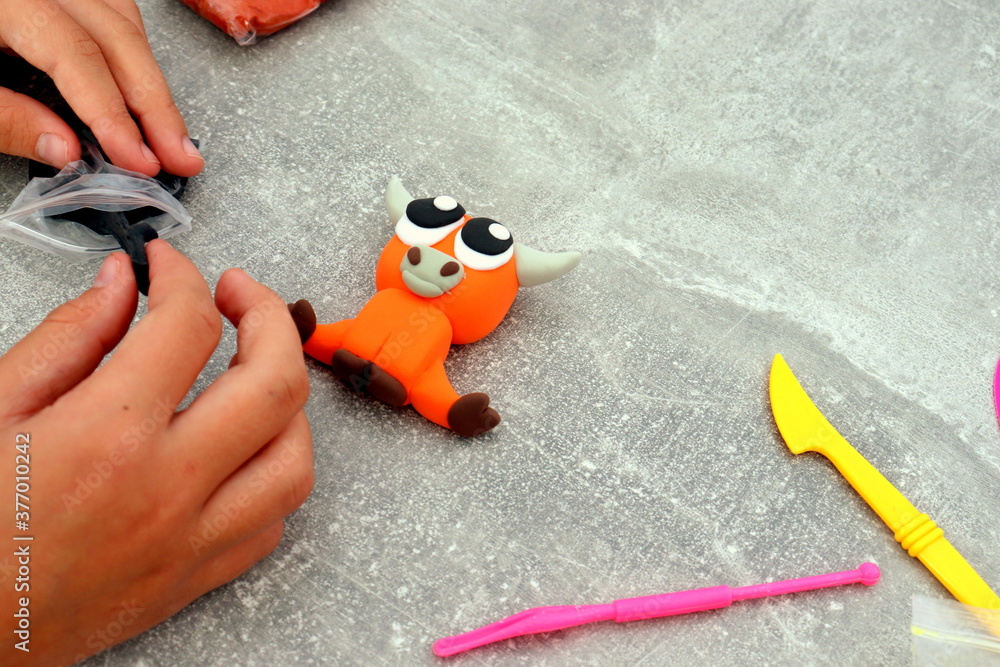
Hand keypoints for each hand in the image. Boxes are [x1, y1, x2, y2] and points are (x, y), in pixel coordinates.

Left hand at [0, 0, 203, 175]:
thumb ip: (6, 119)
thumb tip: (65, 150)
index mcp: (10, 1)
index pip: (79, 56)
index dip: (113, 114)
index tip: (138, 160)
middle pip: (118, 37)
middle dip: (155, 106)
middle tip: (179, 157)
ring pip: (125, 25)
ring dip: (151, 83)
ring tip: (168, 135)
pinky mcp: (60, 1)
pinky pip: (112, 19)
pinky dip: (132, 60)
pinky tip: (140, 95)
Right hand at [0, 241, 312, 663]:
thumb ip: (67, 339)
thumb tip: (121, 284)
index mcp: (108, 437)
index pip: (189, 325)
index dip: (182, 276)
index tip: (166, 266)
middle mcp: (167, 489)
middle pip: (276, 382)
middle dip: (270, 317)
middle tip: (240, 294)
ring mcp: (189, 541)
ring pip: (295, 459)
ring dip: (288, 402)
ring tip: (255, 371)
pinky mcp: (193, 580)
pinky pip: (272, 523)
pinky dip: (272, 475)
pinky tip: (244, 450)